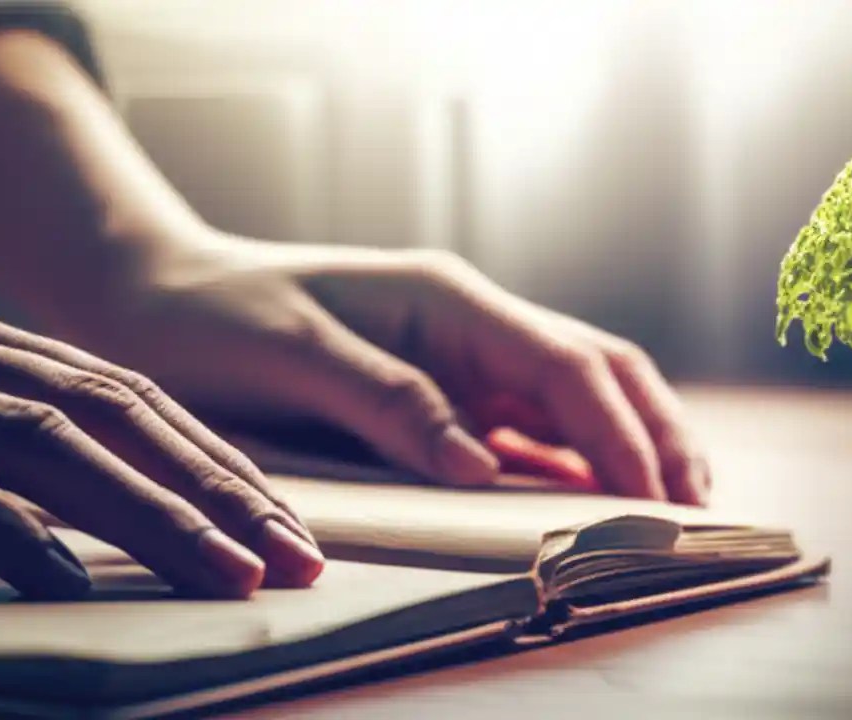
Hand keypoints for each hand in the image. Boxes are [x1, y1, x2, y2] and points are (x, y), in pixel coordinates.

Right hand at [0, 277, 322, 598]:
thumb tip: (71, 505)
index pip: (125, 394)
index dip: (212, 457)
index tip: (279, 520)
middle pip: (119, 412)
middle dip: (219, 487)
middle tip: (297, 557)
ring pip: (54, 440)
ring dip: (152, 513)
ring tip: (229, 577)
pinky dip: (9, 527)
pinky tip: (70, 582)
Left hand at [74, 239, 709, 503]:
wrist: (153, 300)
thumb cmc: (214, 318)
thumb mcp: (295, 353)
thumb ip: (390, 402)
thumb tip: (479, 469)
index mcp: (447, 300)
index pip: (564, 362)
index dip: (618, 430)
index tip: (654, 494)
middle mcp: (466, 326)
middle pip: (594, 372)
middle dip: (653, 431)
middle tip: (697, 504)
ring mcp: (456, 360)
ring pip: (570, 399)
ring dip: (625, 445)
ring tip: (670, 504)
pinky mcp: (437, 395)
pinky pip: (521, 429)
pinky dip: (568, 461)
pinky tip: (588, 499)